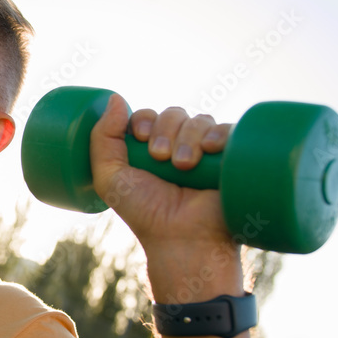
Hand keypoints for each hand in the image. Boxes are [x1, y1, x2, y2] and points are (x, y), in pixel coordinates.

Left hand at [90, 94, 242, 302]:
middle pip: (174, 114)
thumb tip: (116, 97)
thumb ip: (103, 138)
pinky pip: (231, 130)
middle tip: (161, 158)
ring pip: (200, 120)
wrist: (181, 240)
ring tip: (183, 165)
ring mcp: (208, 152)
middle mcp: (180, 145)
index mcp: (152, 147)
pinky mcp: (233, 159)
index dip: (146, 119)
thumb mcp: (110, 178)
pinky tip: (210, 149)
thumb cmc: (145, 213)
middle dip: (165, 130)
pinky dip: (220, 133)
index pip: (150, 116)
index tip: (142, 137)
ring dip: (188, 137)